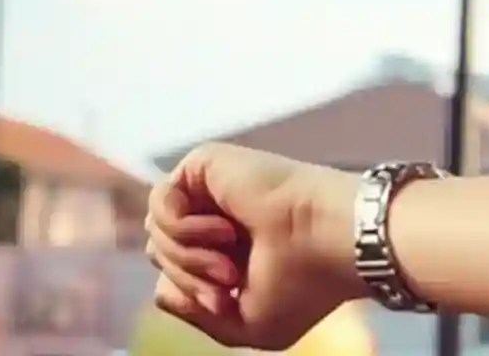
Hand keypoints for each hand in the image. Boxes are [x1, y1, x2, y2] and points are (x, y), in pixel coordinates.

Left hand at [145, 142, 364, 350]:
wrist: (332, 239)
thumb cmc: (304, 284)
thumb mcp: (243, 325)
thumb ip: (193, 313)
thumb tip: (161, 285)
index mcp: (231, 251)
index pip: (173, 277)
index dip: (192, 296)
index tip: (228, 299)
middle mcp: (219, 218)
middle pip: (160, 255)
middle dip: (187, 278)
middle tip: (231, 277)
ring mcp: (212, 190)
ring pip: (156, 233)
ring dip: (188, 258)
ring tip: (230, 259)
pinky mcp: (207, 164)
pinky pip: (161, 203)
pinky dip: (184, 230)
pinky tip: (226, 230)